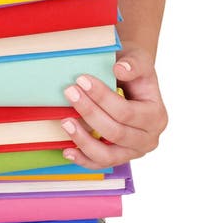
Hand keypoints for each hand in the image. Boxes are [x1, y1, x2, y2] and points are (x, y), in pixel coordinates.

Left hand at [60, 44, 167, 168]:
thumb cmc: (133, 69)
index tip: (81, 79)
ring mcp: (133, 151)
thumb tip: (120, 69)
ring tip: (65, 121)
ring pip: (107, 155)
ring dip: (84, 140)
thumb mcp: (138, 59)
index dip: (102, 97)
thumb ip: (133, 64)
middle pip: (115, 132)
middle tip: (69, 92)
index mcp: (156, 116)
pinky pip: (100, 163)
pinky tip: (67, 150)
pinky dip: (83, 159)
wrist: (130, 79)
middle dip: (89, 112)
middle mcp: (148, 139)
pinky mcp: (119, 157)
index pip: (126, 112)